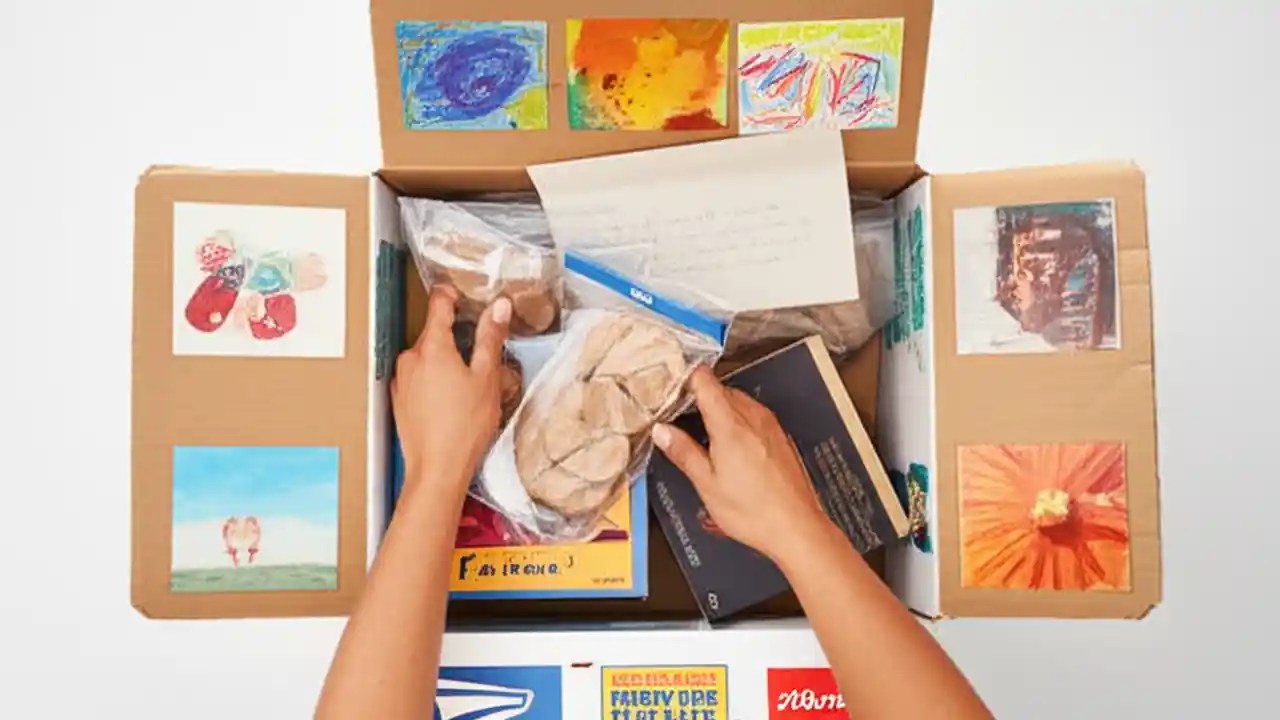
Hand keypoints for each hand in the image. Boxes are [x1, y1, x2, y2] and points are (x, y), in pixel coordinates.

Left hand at [392, 287, 510, 497]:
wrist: (437, 469)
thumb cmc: (464, 426)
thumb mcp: (487, 378)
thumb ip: (490, 338)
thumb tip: (499, 307)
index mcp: (432, 348)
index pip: (438, 304)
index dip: (452, 295)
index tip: (464, 296)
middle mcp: (410, 359)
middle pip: (433, 333)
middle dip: (454, 336)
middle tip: (478, 353)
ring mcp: (401, 380)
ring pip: (425, 357)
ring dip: (444, 361)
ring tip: (467, 384)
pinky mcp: (399, 400)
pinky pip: (417, 378)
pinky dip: (433, 380)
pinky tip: (450, 400)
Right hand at [651, 366, 830, 565]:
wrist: (795, 527)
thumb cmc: (755, 511)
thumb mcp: (707, 484)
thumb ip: (683, 452)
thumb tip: (663, 432)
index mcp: (730, 424)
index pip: (705, 381)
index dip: (685, 379)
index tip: (671, 387)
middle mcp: (753, 417)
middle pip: (720, 389)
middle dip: (699, 397)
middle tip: (679, 415)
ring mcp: (769, 425)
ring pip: (738, 401)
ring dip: (719, 410)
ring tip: (703, 434)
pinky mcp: (779, 436)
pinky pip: (753, 416)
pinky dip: (737, 421)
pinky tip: (729, 447)